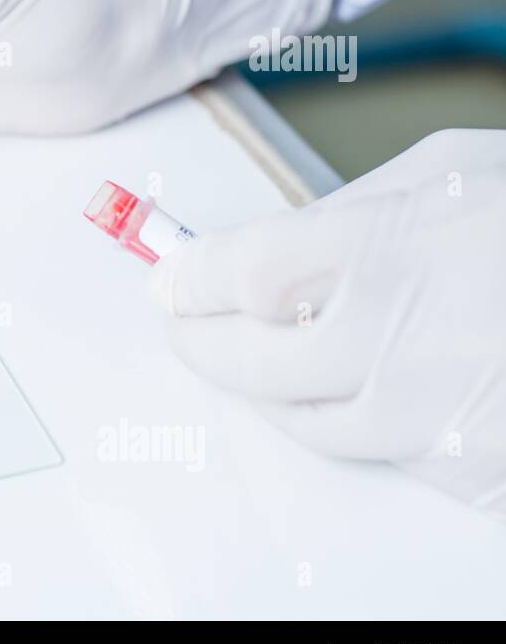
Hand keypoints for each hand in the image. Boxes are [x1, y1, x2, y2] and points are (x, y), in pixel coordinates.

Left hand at [150, 129, 505, 516]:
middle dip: (202, 344)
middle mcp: (398, 344)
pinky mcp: (471, 470)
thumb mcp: (449, 172)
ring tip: (260, 361)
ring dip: (271, 391)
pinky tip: (364, 383)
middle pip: (249, 364)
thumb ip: (348, 213)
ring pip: (308, 423)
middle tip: (184, 327)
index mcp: (388, 250)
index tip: (172, 281)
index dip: (190, 280)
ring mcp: (435, 418)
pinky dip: (356, 419)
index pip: (238, 275)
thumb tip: (261, 250)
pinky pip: (384, 453)